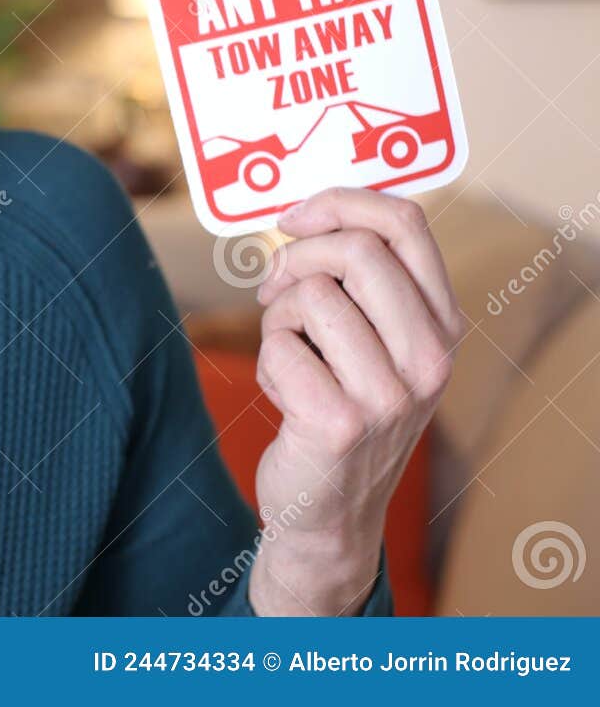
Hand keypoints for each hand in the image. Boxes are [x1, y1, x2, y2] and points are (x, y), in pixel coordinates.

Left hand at [246, 187, 459, 614]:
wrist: (327, 509)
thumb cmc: (337, 403)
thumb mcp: (370, 340)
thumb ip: (359, 279)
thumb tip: (308, 212)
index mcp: (443, 324)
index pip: (407, 225)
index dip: (341, 203)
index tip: (296, 217)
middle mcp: (431, 358)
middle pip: (357, 251)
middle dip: (296, 257)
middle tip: (273, 288)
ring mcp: (391, 395)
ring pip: (311, 296)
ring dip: (278, 317)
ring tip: (289, 353)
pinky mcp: (340, 424)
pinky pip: (279, 347)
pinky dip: (268, 362)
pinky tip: (287, 396)